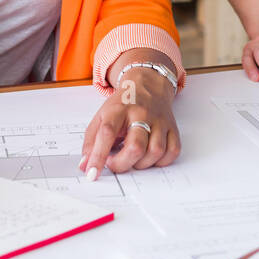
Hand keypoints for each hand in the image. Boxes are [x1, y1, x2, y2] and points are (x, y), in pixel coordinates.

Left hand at [80, 63, 180, 180]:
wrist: (148, 86)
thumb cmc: (123, 105)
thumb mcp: (101, 117)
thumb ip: (91, 142)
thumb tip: (86, 166)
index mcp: (119, 109)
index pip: (107, 133)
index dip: (98, 155)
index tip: (92, 172)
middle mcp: (141, 114)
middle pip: (136, 146)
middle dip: (123, 164)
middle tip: (115, 164)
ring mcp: (159, 121)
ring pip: (155, 151)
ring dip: (141, 164)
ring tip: (132, 159)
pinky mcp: (172, 128)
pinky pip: (172, 152)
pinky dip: (160, 161)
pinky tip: (149, 157)